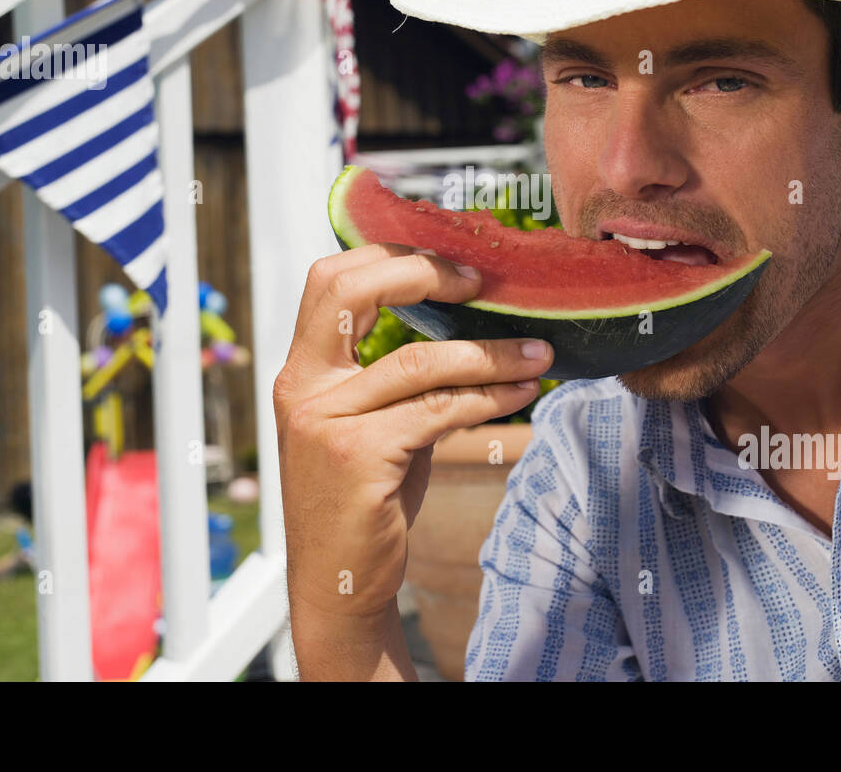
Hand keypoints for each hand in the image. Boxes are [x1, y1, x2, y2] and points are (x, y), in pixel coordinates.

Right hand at [274, 243, 553, 622]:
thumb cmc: (363, 499)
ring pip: (418, 361)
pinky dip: (490, 397)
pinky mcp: (358, 457)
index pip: (332, 280)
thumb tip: (467, 324)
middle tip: (484, 284)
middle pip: (352, 291)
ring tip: (538, 351)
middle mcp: (303, 387)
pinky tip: (522, 394)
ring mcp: (326, 421)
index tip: (453, 267)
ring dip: (490, 353)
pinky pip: (439, 409)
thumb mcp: (369, 424)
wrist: (337, 583)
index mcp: (302, 370)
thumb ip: (395, 375)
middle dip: (424, 273)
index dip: (391, 257)